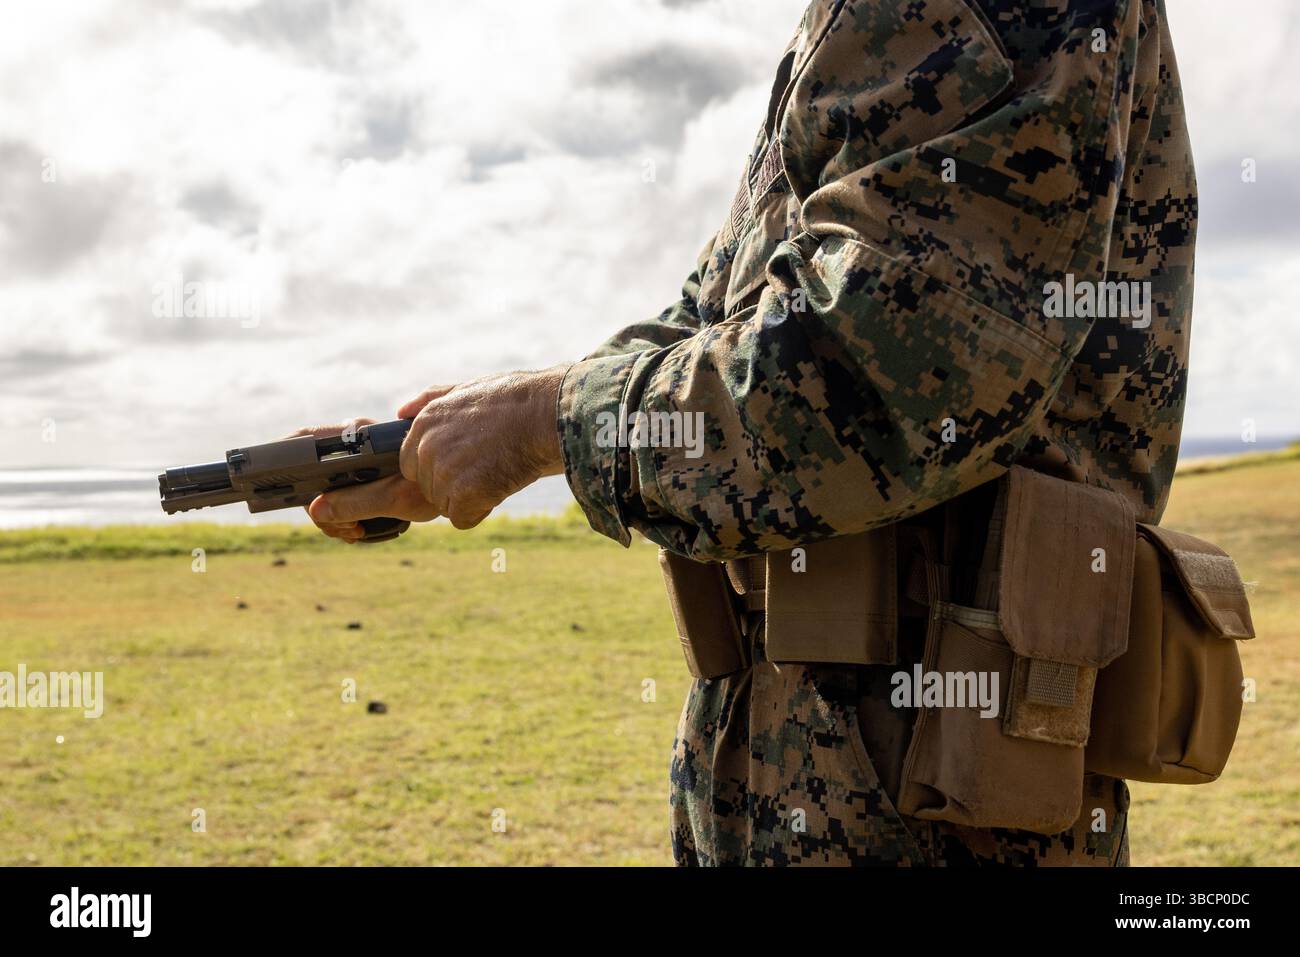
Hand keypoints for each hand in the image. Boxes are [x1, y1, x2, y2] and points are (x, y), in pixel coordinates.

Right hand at [289, 419, 438, 542]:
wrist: (464, 481)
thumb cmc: (436, 484)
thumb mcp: (395, 498)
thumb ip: (354, 503)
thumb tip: (316, 509)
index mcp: (356, 438)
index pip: (306, 439)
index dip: (286, 460)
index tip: (285, 489)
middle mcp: (352, 444)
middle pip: (312, 473)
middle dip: (321, 507)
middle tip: (347, 530)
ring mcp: (357, 460)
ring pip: (325, 488)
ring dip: (335, 516)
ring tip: (356, 532)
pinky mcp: (365, 475)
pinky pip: (341, 494)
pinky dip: (345, 515)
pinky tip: (360, 529)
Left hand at [397, 366, 566, 528]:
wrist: (547, 415)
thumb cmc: (515, 401)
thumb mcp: (467, 388)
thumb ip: (431, 400)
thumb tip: (401, 412)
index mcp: (424, 423)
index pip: (412, 464)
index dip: (441, 467)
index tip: (468, 458)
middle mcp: (427, 447)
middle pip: (428, 488)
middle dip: (454, 484)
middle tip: (487, 465)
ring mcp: (443, 471)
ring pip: (445, 505)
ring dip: (470, 498)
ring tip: (496, 471)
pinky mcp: (463, 494)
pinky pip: (462, 519)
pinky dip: (481, 510)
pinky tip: (499, 486)